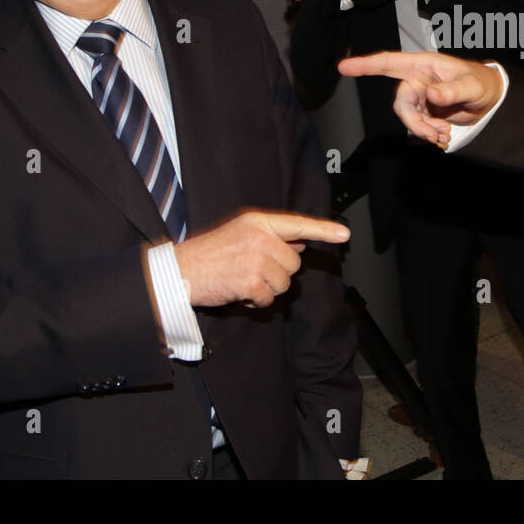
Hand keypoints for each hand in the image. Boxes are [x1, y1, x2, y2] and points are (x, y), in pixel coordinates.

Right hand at [172, 210, 349, 307]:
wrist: (179, 271)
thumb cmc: (210, 253)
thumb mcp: (241, 233)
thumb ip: (272, 237)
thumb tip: (301, 245)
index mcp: (258, 221)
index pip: (298, 224)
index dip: (324, 230)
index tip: (344, 235)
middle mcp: (260, 236)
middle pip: (294, 263)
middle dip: (278, 273)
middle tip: (252, 271)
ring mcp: (255, 258)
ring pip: (285, 283)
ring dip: (268, 289)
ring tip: (244, 280)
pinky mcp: (250, 281)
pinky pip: (269, 299)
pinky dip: (257, 302)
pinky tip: (240, 293)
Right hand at [337, 50, 503, 146]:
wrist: (490, 99)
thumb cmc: (481, 83)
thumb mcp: (471, 85)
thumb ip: (451, 90)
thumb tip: (430, 94)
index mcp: (424, 65)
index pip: (389, 63)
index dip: (366, 65)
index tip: (344, 67)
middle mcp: (418, 79)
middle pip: (401, 101)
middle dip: (414, 121)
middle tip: (434, 132)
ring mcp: (420, 96)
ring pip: (407, 116)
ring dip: (423, 129)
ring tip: (443, 133)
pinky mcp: (424, 111)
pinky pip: (416, 125)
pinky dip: (428, 133)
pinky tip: (442, 135)